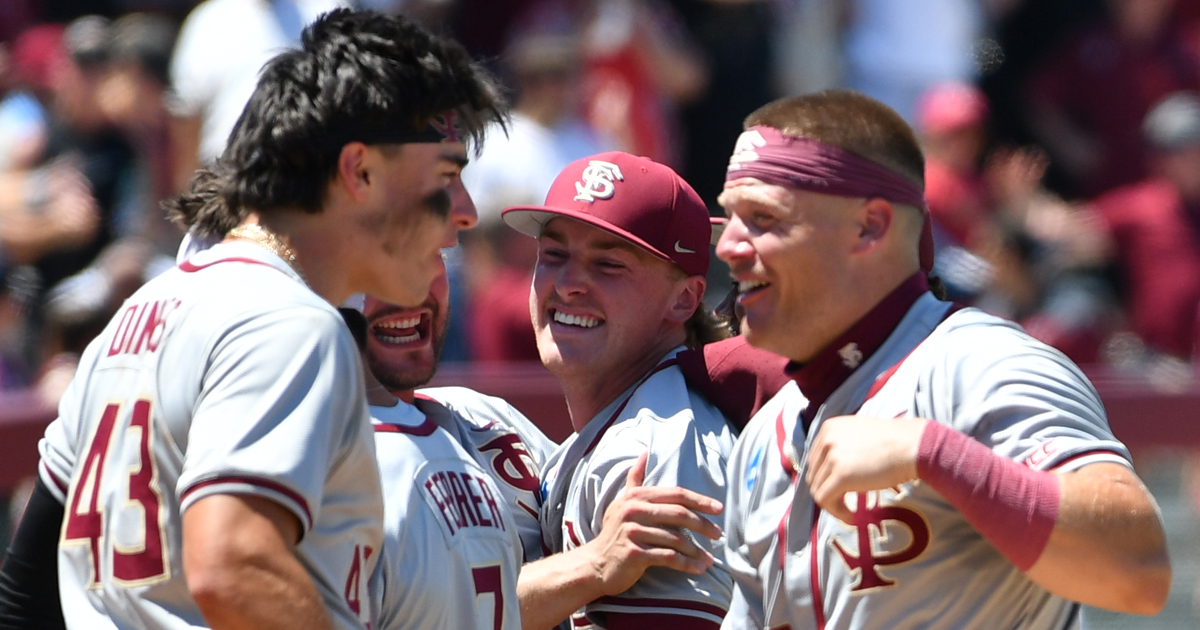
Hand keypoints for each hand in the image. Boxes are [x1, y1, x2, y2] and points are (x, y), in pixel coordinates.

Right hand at [587, 451, 722, 596]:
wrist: (595, 564)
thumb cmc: (614, 532)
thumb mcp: (622, 502)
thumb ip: (635, 479)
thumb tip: (645, 452)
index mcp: (636, 496)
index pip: (675, 494)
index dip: (700, 500)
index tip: (719, 508)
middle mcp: (634, 511)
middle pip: (679, 514)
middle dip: (703, 524)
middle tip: (718, 534)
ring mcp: (634, 532)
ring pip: (676, 539)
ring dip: (697, 550)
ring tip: (710, 559)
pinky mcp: (635, 553)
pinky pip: (668, 558)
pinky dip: (687, 564)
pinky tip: (699, 568)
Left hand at [805, 415, 927, 522]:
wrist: (913, 445)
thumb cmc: (893, 442)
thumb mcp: (858, 435)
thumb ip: (841, 447)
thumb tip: (830, 472)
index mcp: (828, 428)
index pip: (814, 459)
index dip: (824, 478)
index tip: (837, 490)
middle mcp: (826, 439)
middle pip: (813, 475)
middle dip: (826, 491)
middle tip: (842, 503)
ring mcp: (832, 456)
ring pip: (817, 489)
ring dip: (832, 504)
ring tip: (849, 511)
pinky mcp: (841, 475)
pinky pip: (825, 500)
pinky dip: (836, 512)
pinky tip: (851, 516)